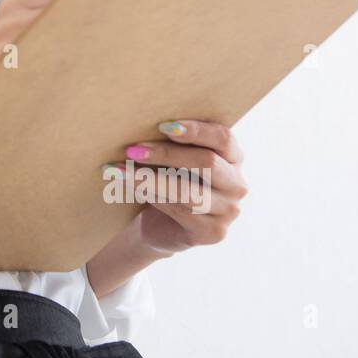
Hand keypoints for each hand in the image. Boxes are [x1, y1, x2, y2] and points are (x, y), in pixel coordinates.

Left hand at [117, 119, 247, 255]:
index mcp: (233, 156)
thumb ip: (173, 142)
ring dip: (150, 178)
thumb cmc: (170, 179)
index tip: (163, 126)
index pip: (223, 137)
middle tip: (132, 149)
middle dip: (165, 154)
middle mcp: (237, 184)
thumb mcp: (176, 158)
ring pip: (188, 190)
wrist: (163, 224)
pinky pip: (179, 211)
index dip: (195, 130)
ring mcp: (229, 211)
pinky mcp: (213, 232)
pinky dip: (151, 197)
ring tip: (120, 171)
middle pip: (206, 162)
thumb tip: (144, 124)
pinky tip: (131, 188)